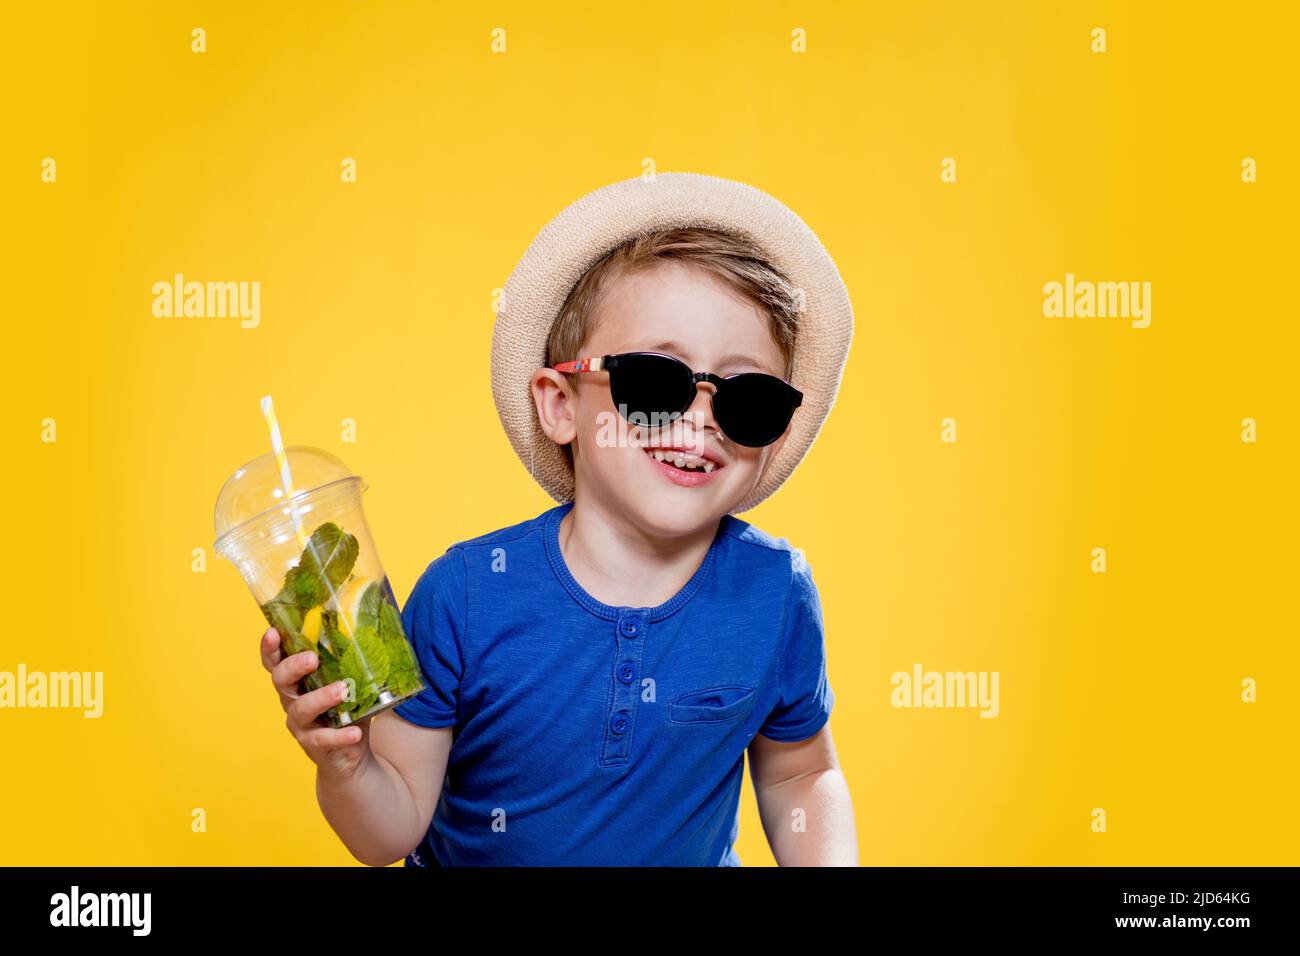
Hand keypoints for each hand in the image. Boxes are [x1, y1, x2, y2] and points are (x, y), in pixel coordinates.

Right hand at [260, 627, 373, 780]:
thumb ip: (353, 662)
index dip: (270, 648)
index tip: (272, 632)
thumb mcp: (349, 683)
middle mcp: (292, 700)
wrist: (349, 754)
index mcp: (298, 681)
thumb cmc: (347, 710)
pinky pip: (322, 739)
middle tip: (312, 658)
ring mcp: (300, 724)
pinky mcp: (313, 745)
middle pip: (280, 680)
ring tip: (342, 690)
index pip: (276, 662)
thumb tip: (377, 629)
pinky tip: (355, 732)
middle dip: (293, 667)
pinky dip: (339, 735)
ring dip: (320, 698)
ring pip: (301, 709)